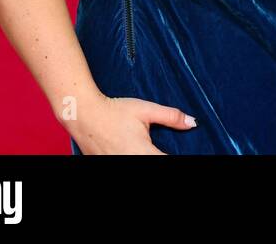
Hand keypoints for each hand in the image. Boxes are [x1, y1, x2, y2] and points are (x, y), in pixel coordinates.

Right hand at [65, 93, 197, 154]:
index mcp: (142, 152)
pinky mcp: (105, 165)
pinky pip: (125, 165)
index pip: (167, 161)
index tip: (182, 151)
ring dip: (146, 157)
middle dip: (161, 156)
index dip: (175, 156)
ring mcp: (116, 165)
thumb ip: (171, 117)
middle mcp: (129, 162)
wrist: (82, 114)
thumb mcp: (146, 110)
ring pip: (139, 165)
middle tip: (161, 147)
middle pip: (153, 164)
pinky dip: (132, 157)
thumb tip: (192, 123)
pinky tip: (131, 149)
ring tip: (146, 147)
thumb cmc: (114, 111)